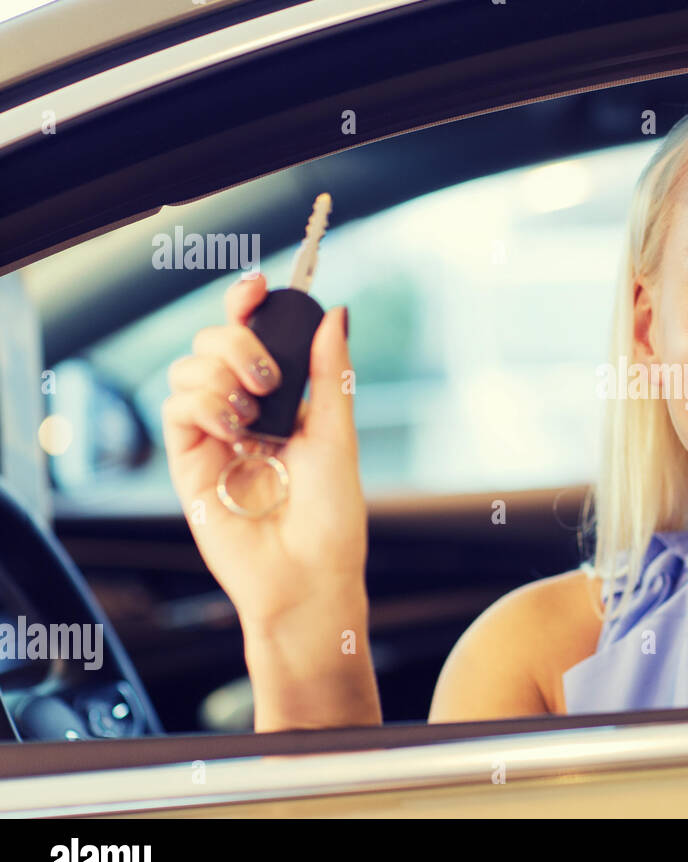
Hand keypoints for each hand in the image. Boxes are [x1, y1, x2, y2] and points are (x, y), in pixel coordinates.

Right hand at [161, 273, 365, 628]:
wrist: (307, 575)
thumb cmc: (331, 516)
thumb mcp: (338, 434)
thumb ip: (331, 373)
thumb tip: (336, 313)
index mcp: (283, 403)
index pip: (255, 338)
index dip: (248, 305)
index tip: (257, 287)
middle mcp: (245, 413)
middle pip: (213, 342)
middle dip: (236, 339)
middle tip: (267, 376)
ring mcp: (214, 436)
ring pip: (187, 368)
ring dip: (220, 375)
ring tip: (253, 416)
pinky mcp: (189, 462)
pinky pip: (175, 408)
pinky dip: (202, 405)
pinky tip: (232, 429)